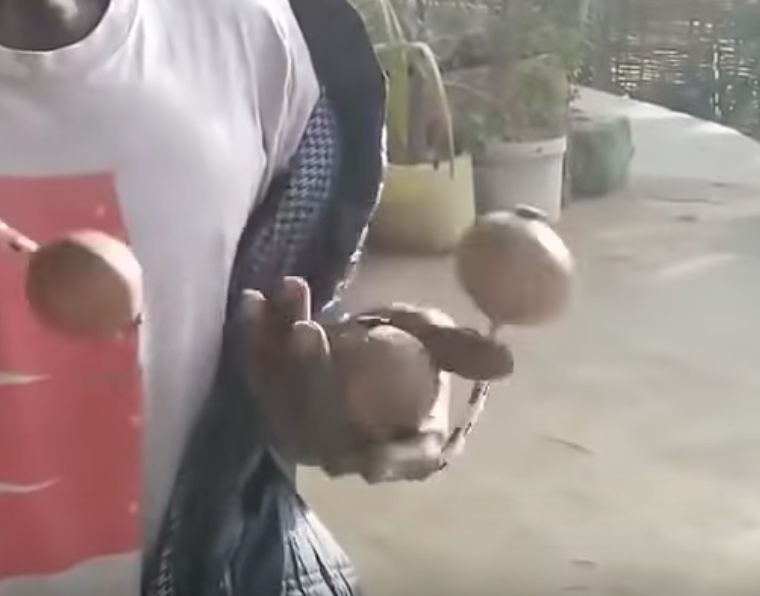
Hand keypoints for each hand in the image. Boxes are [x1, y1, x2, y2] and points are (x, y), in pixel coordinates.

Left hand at [242, 277, 512, 482]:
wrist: (358, 335)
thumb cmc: (405, 345)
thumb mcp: (434, 339)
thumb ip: (461, 350)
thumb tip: (505, 363)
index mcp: (404, 444)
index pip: (399, 460)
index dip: (386, 463)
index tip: (370, 460)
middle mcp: (349, 446)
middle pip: (327, 428)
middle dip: (314, 379)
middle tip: (312, 330)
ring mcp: (305, 430)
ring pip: (286, 401)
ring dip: (282, 348)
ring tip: (293, 296)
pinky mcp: (270, 403)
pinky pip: (258, 375)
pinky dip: (254, 338)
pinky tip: (255, 300)